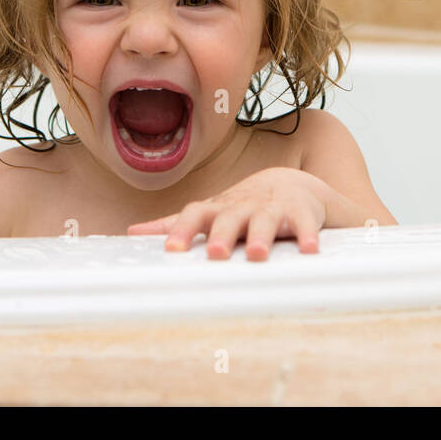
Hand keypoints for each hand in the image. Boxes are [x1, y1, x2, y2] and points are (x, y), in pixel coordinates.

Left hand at [126, 167, 330, 260]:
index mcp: (218, 209)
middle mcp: (242, 207)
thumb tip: (131, 233)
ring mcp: (272, 208)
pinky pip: (305, 225)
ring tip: (257, 254)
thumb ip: (173, 224)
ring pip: (265, 220)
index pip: (195, 215)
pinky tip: (309, 250)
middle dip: (222, 234)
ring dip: (261, 236)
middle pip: (230, 218)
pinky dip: (307, 236)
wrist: (290, 185)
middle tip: (215, 253)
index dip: (183, 231)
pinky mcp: (301, 214)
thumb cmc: (241, 206)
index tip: (172, 250)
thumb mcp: (209, 212)